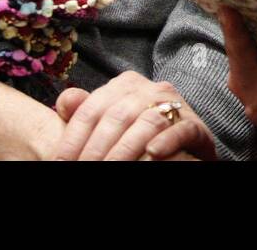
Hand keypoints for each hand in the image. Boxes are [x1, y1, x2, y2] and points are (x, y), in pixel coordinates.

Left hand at [52, 70, 217, 160]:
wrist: (184, 140)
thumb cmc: (138, 133)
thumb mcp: (110, 120)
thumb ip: (85, 111)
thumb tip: (65, 100)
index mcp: (124, 85)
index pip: (92, 108)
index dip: (73, 138)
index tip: (61, 162)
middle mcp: (150, 88)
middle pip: (117, 116)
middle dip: (96, 149)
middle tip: (84, 171)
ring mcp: (175, 104)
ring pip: (147, 122)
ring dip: (125, 150)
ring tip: (109, 170)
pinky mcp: (194, 124)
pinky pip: (181, 129)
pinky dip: (167, 141)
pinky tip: (152, 154)